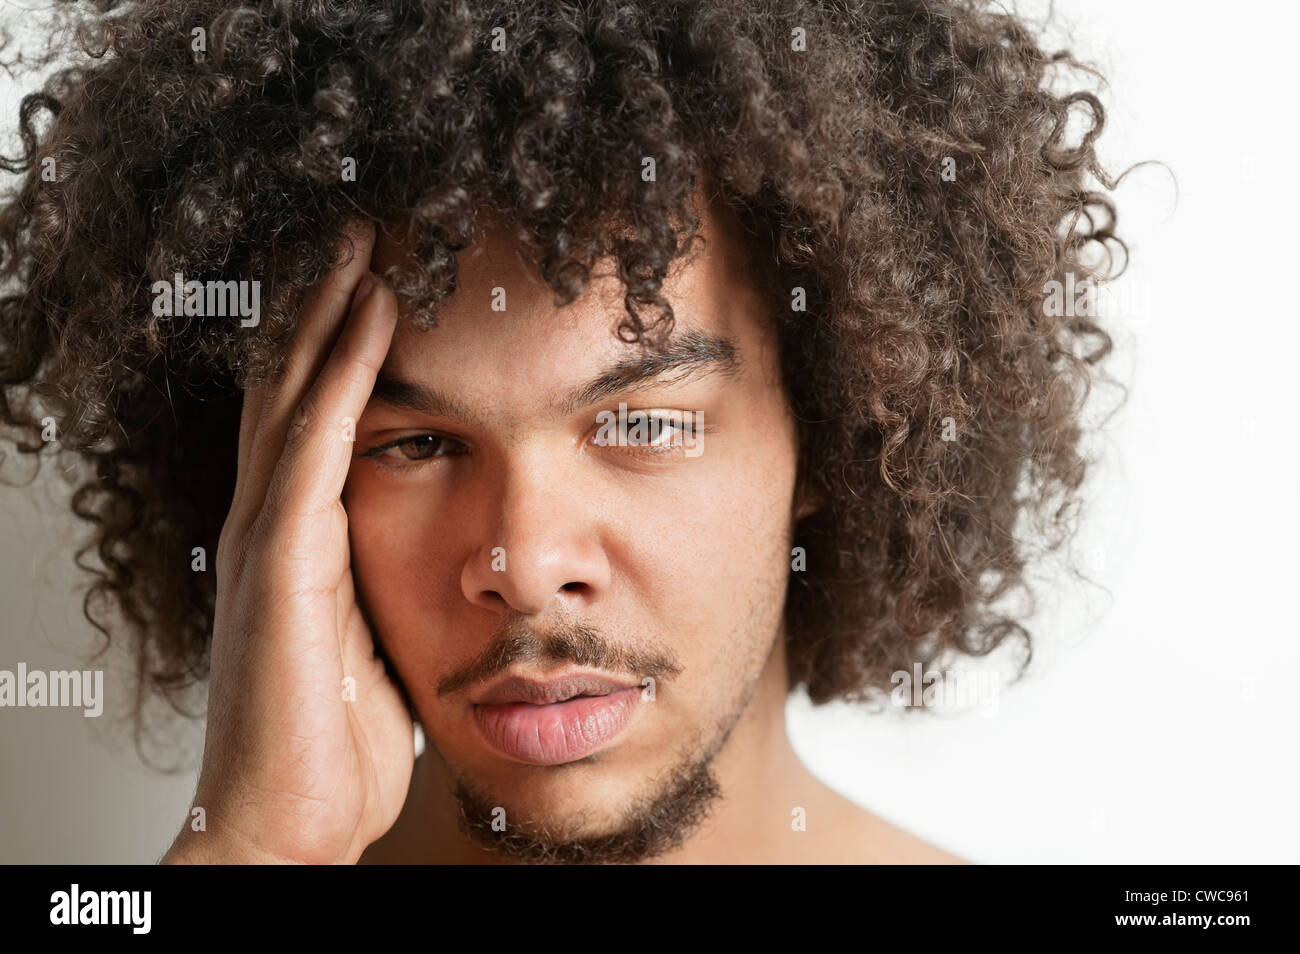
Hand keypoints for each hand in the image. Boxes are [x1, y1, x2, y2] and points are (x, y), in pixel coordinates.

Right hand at [163, 222, 412, 863]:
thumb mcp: (377, 634)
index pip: (312, 418)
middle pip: (293, 387)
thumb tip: (442, 548)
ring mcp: (271, 537)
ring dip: (330, 313)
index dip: (338, 346)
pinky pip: (315, 447)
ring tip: (362, 242)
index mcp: (299, 538)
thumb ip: (390, 577)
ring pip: (296, 396)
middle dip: (325, 305)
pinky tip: (369, 318)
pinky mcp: (283, 562)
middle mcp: (273, 523)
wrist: (289, 816)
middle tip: (361, 229)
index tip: (377, 279)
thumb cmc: (337, 737)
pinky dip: (340, 376)